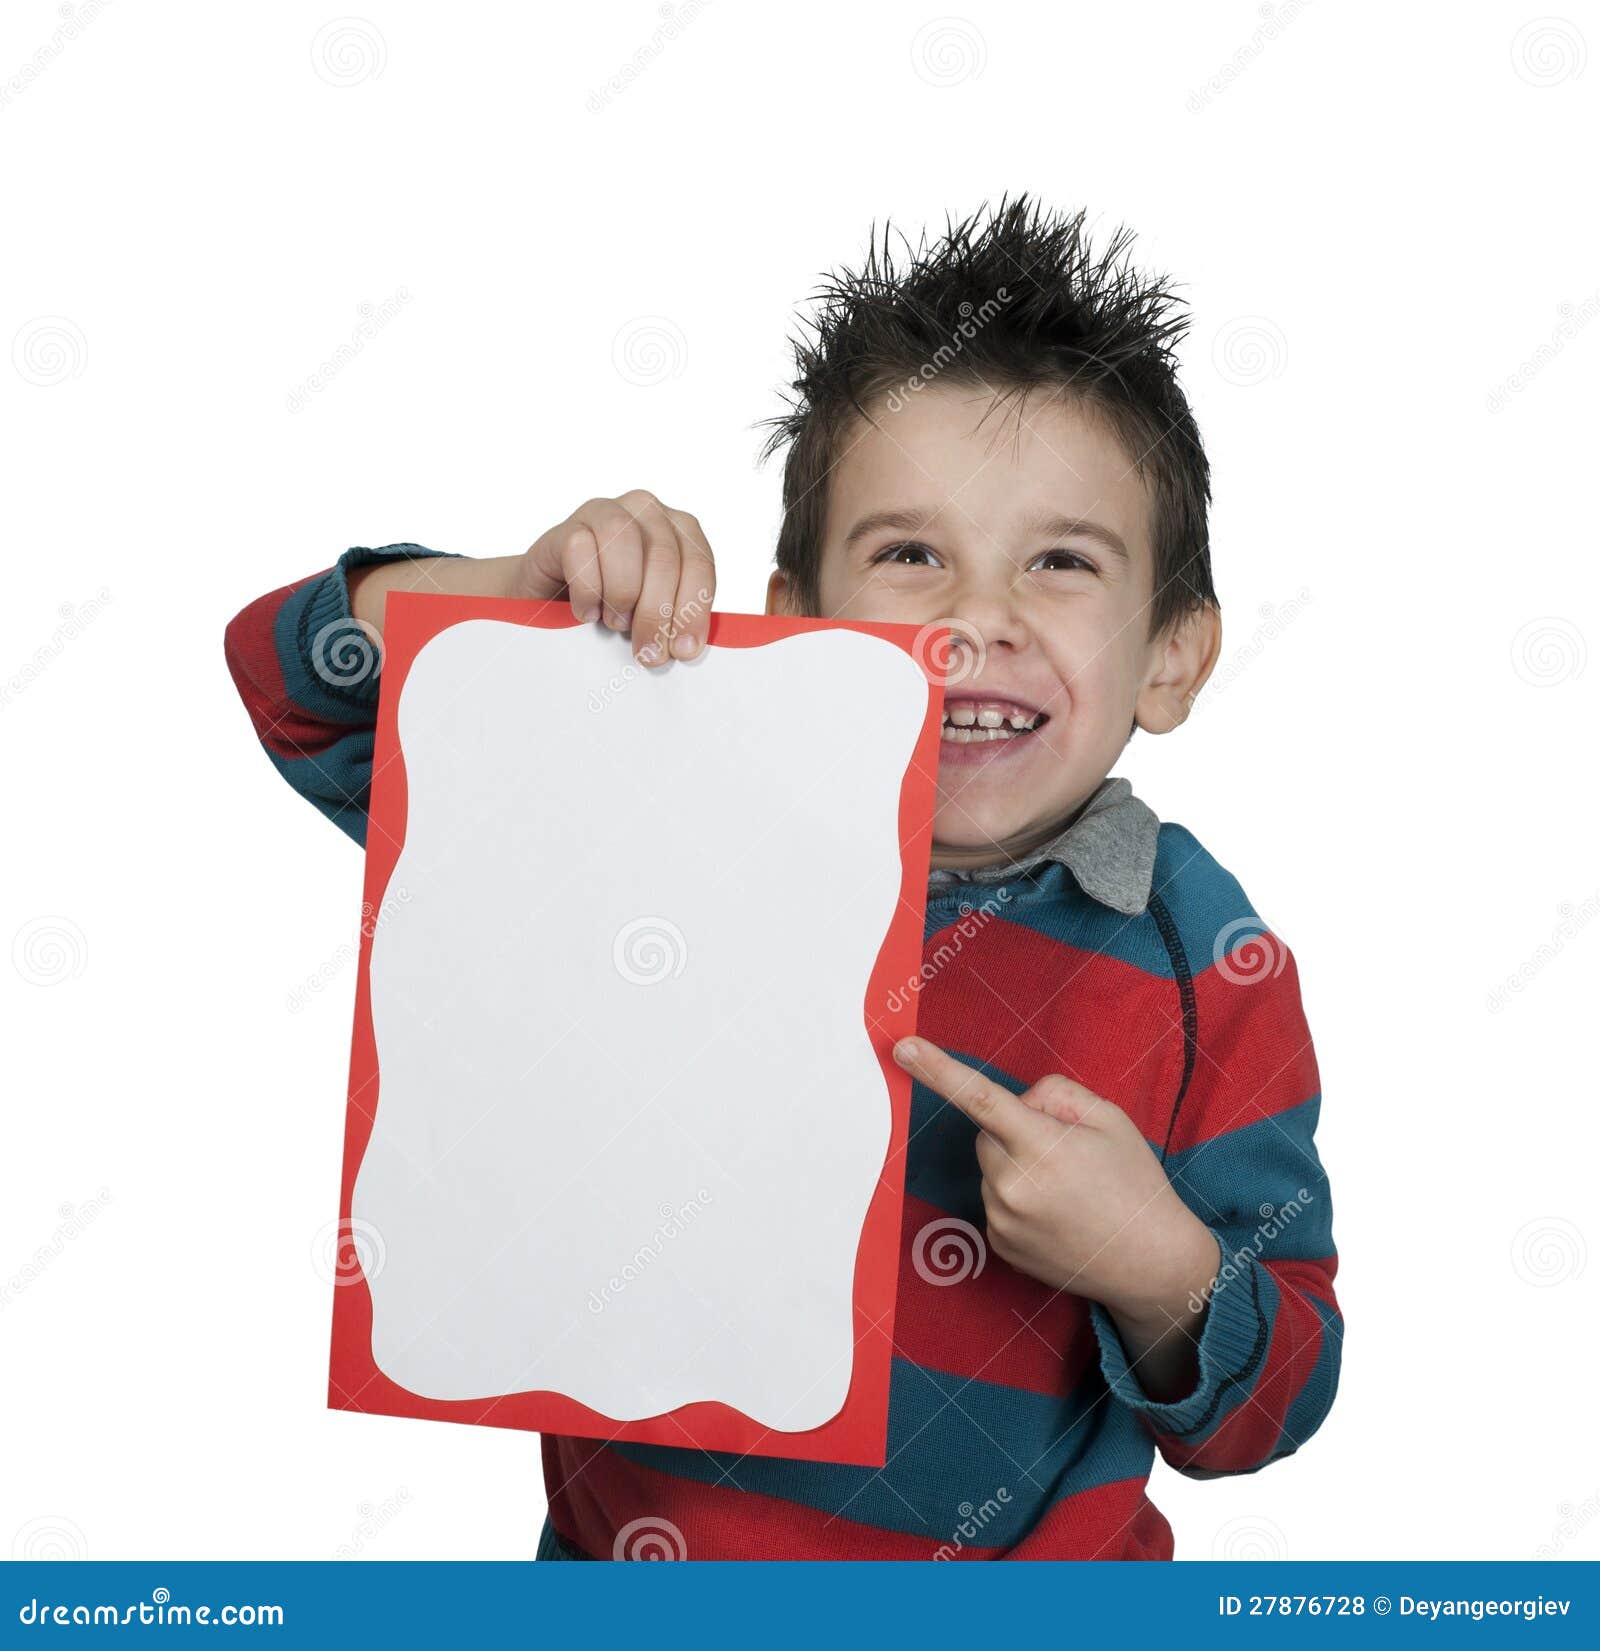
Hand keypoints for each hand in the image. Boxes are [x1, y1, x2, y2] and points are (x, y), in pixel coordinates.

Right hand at [513, 490, 716, 667]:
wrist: (554, 599)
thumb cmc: (613, 604)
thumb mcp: (652, 611)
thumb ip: (674, 618)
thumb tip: (685, 648)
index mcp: (679, 529)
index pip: (698, 562)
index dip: (693, 609)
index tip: (683, 649)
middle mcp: (645, 510)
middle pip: (663, 556)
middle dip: (657, 613)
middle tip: (648, 653)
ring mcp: (605, 511)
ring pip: (623, 539)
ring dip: (622, 592)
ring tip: (616, 623)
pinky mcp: (567, 526)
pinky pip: (580, 548)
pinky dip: (586, 589)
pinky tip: (587, 613)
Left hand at [891, 1037, 1219, 1327]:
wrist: (1152, 1264)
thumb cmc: (1135, 1184)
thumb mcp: (1109, 1119)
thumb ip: (1056, 1094)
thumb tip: (1019, 1103)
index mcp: (1042, 1145)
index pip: (980, 1098)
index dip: (938, 1070)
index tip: (903, 1048)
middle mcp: (1013, 1185)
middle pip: (987, 1133)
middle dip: (1014, 1132)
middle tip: (1064, 1154)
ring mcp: (1002, 1220)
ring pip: (990, 1168)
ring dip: (1015, 1167)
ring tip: (1067, 1191)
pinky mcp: (999, 1245)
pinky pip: (994, 1201)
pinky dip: (1015, 1199)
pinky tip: (1055, 1214)